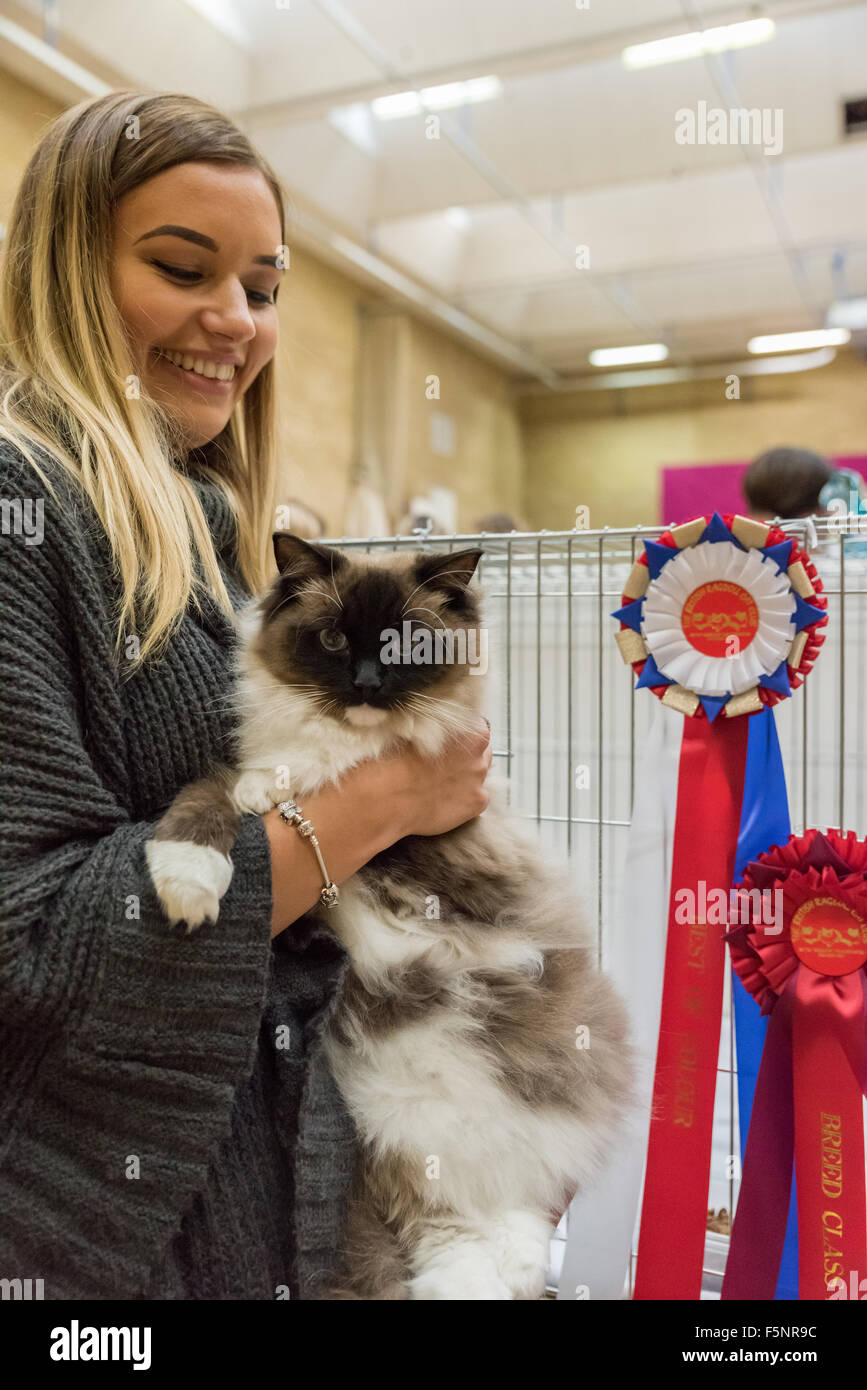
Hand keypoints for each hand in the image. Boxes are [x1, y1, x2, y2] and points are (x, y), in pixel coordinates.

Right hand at [380, 718, 491, 837]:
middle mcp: (480, 752)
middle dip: (465, 755)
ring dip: (465, 776)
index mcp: (469, 728)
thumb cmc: (394, 758)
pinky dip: (464, 799)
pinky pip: (477, 798)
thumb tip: (436, 725)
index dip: (459, 734)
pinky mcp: (477, 803)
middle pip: (481, 750)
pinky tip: (442, 799)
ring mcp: (480, 779)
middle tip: (441, 763)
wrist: (387, 794)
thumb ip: (436, 722)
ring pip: (479, 773)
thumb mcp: (414, 724)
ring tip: (438, 782)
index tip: (445, 740)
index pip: (475, 725)